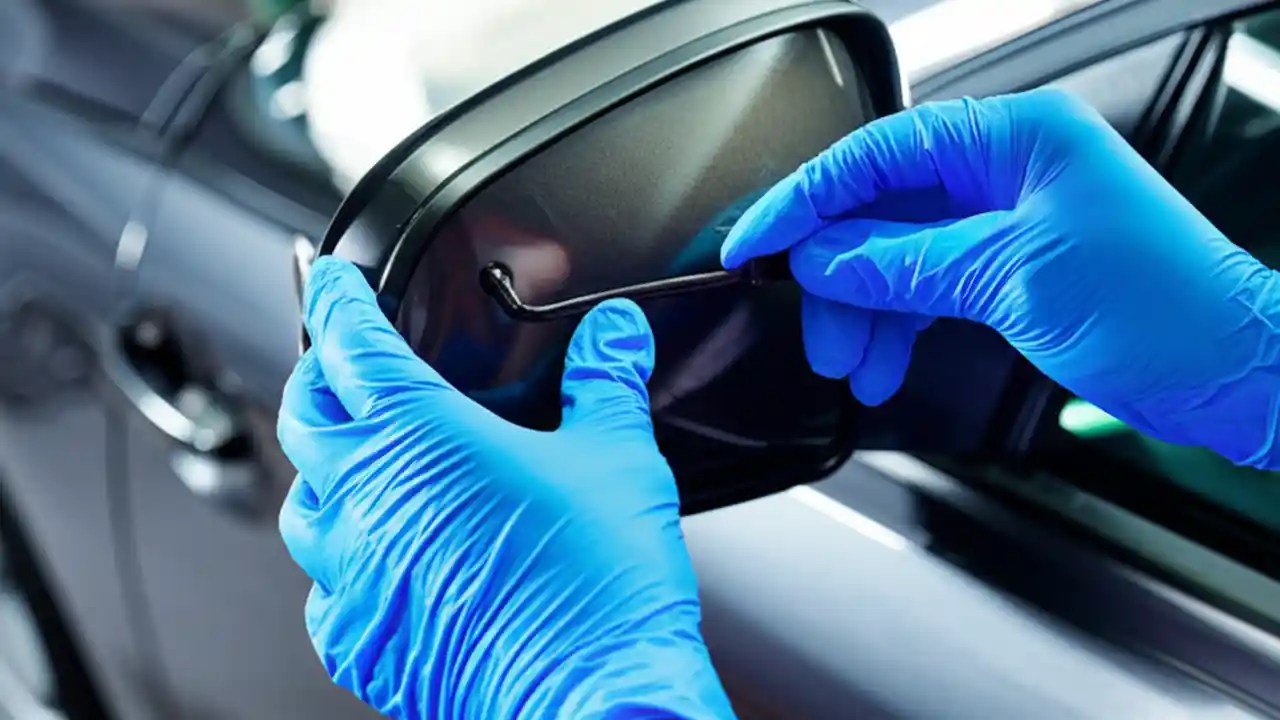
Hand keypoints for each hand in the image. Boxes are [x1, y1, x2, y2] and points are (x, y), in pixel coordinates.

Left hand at [277, 258, 733, 718]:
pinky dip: (344, 560)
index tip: (328, 282)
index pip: (349, 343)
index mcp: (419, 437)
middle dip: (319, 377)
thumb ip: (605, 380)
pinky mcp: (362, 639)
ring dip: (325, 470)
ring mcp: (354, 575)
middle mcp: (369, 500)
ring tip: (360, 461)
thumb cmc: (599, 584)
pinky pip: (325, 588)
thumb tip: (615, 333)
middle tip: (343, 363)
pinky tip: (382, 559)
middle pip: (306, 415)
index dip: (334, 300)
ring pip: (303, 503)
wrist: (594, 696)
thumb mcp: (617, 458)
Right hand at [722, 89, 1279, 468]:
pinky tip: (885, 361)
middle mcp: (1008, 168)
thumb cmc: (1163, 309)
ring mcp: (1009, 217)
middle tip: (814, 326)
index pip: (878, 154)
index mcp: (1015, 138)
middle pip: (882, 209)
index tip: (758, 242)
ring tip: (850, 363)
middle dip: (839, 273)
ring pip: (899, 253)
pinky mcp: (1012, 264)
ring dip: (867, 310)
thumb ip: (903, 264)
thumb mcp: (1010, 278)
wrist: (1234, 371)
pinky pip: (930, 283)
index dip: (807, 200)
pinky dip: (902, 322)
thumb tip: (823, 259)